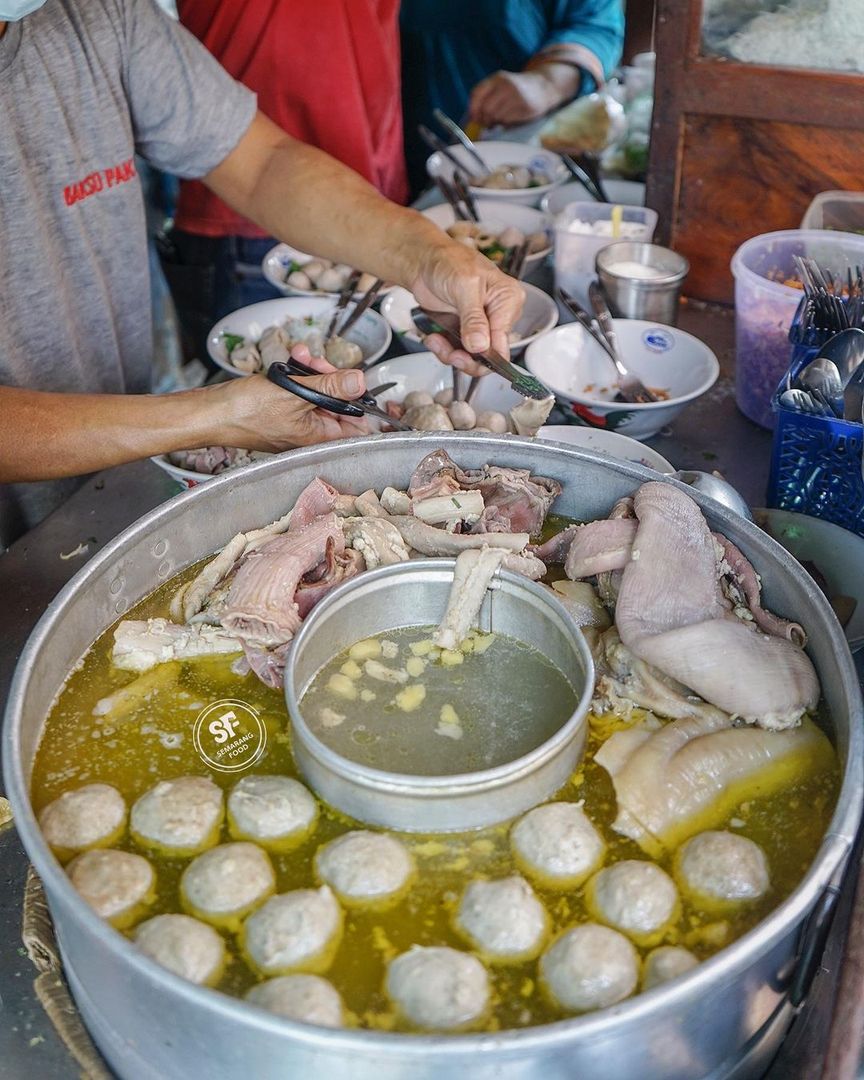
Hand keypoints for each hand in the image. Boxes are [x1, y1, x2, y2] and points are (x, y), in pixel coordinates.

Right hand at [211, 345, 368, 449]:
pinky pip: (301, 391)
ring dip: (314, 371)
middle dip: (332, 377)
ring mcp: (297, 422)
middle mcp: (311, 433)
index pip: (358, 426)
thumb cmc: (245, 413)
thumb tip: (359, 382)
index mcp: (319, 438)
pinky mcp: (284, 410)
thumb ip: (332, 387)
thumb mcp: (296, 394)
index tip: (353, 382)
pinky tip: (292, 360)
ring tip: (301, 357)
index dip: (360, 402)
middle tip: (319, 364)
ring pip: (319, 393)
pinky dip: (299, 374)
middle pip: (339, 404)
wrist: (211, 413)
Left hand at [409, 245, 523, 374]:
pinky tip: (434, 337)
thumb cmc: (448, 261)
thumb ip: (473, 319)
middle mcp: (498, 315)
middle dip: (467, 358)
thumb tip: (480, 345)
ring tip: (436, 341)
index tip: (465, 356)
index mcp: (507, 300)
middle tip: (451, 354)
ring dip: (451, 354)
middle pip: (489, 355)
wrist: (424, 260)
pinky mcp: (464, 331)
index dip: (485, 356)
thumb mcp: (464, 287)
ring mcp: (480, 325)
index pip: (504, 342)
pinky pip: (458, 351)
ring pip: (472, 357)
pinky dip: (444, 349)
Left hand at [469, 70, 561, 127]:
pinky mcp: (523, 106)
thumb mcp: (500, 87)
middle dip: (484, 119)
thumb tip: (472, 119)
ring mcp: (515, 95)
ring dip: (495, 122)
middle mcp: (505, 84)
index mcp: (497, 78)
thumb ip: (486, 98)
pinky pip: (507, 120)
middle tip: (488, 123)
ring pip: (496, 116)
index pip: (477, 93)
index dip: (473, 109)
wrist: (541, 88)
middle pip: (486, 108)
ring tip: (501, 119)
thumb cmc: (516, 91)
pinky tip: (510, 118)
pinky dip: (505, 123)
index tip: (474, 118)